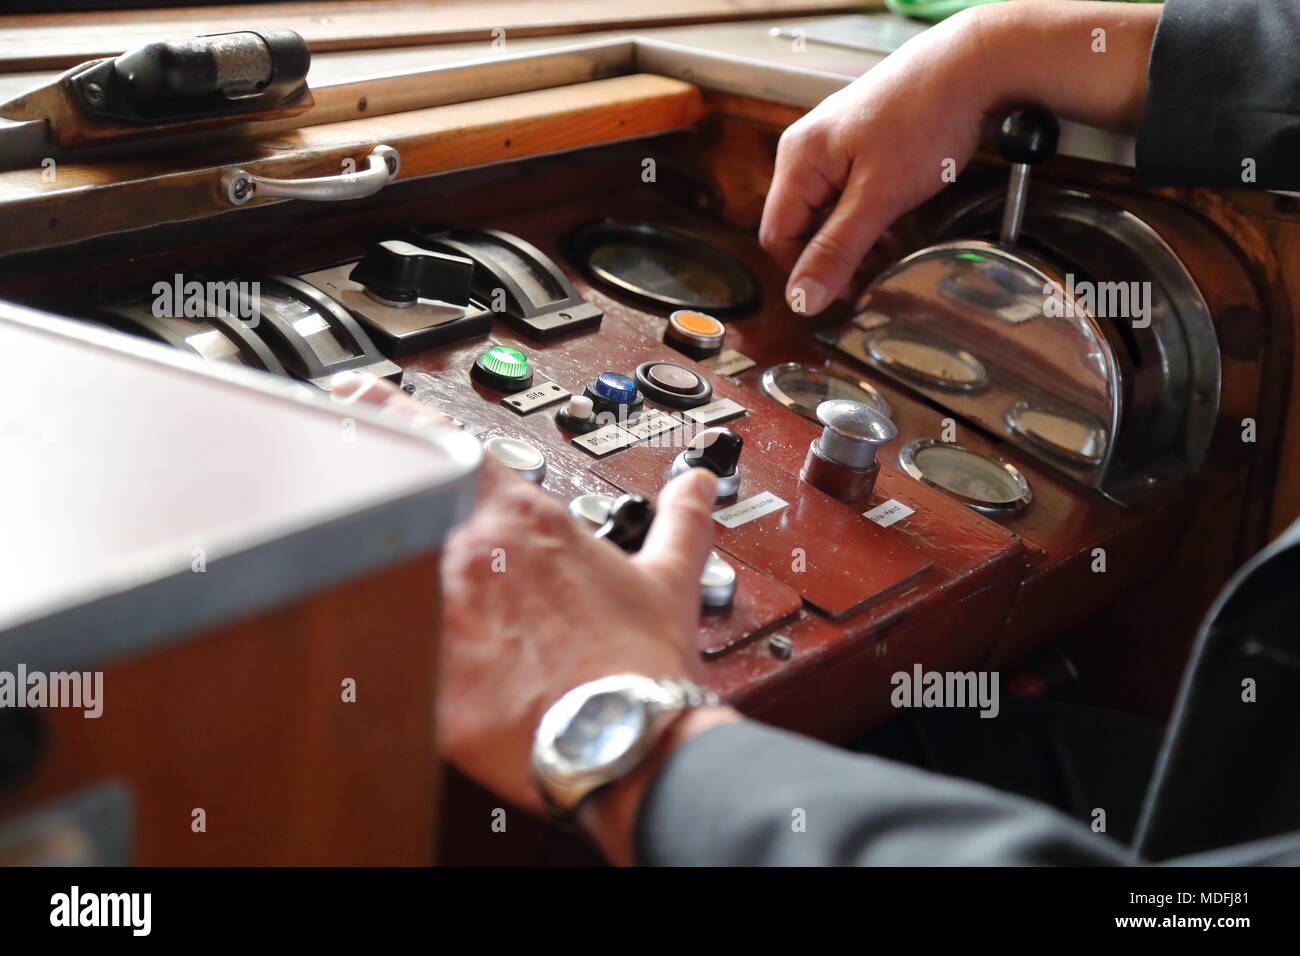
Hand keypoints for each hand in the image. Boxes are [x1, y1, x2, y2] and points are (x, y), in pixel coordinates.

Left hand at [330, 372, 726, 819]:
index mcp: (524, 518)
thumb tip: (695, 484)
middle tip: (338, 479)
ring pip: (360, 558)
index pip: (444, 439)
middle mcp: (470, 550)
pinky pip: (358, 638)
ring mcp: (436, 606)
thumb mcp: (665, 578)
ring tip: (327, 563)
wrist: (622, 736)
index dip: (392, 409)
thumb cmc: (637, 663)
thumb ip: (680, 519)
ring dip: (351, 557)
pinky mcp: (416, 669)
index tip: (360, 397)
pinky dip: (346, 632)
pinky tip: (339, 640)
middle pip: (388, 493)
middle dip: (362, 485)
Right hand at [760, 6, 993, 315]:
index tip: (844, 295)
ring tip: (893, 255)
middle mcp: (808, 152)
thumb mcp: (880, 196)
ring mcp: (836, 148)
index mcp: (798, 160)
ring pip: (831, 215)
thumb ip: (838, 250)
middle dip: (836, 258)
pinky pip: (853, 198)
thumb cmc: (925, 115)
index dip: (807, 272)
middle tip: (874, 279)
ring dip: (858, 242)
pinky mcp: (863, 147)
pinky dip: (873, 220)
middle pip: (803, 227)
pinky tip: (899, 228)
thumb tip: (802, 299)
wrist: (974, 64)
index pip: (778, 237)